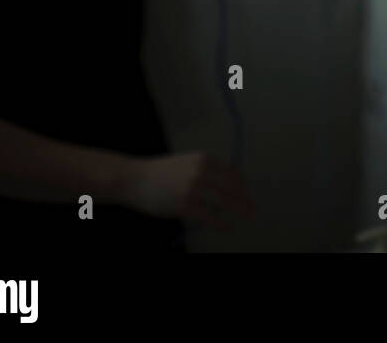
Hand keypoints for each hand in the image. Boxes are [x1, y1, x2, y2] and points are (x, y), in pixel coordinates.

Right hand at [123, 152, 254, 229]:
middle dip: (244, 199)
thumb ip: (204, 170)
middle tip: (253, 209)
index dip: (242, 186)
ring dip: (238, 210)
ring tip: (246, 217)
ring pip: (223, 201)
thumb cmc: (159, 172)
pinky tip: (226, 227)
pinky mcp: (184, 205)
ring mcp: (193, 189)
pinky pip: (207, 216)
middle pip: (231, 187)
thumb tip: (224, 183)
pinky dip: (219, 223)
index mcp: (203, 159)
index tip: (247, 194)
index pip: (231, 172)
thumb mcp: (185, 163)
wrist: (134, 179)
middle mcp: (201, 172)